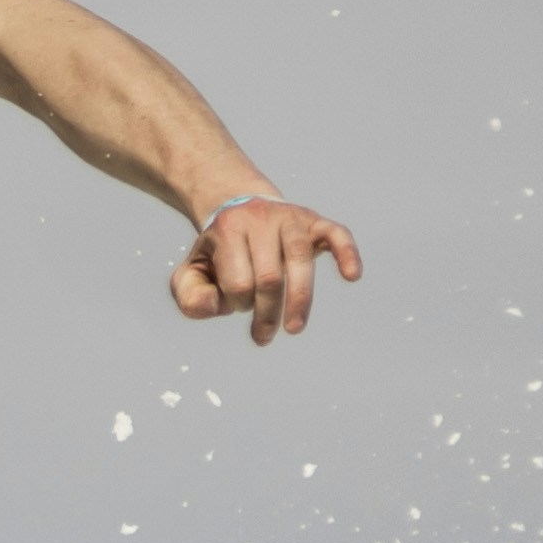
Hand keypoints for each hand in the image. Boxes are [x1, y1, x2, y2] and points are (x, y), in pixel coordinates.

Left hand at [171, 196, 363, 345]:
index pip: (238, 282)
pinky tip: (352, 275)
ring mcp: (290, 218)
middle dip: (267, 314)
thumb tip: (213, 307)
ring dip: (299, 301)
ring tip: (294, 329)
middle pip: (269, 277)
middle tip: (262, 335)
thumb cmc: (219, 251)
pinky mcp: (315, 221)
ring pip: (300, 261)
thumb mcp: (193, 270)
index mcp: (228, 230)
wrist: (237, 207)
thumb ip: (190, 294)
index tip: (235, 306)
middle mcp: (260, 219)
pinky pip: (337, 234)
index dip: (237, 305)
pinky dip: (347, 253)